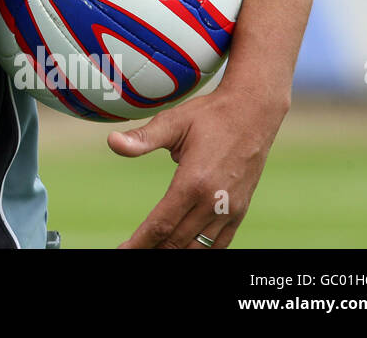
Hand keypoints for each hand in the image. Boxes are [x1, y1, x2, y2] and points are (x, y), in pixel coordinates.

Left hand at [107, 84, 287, 248]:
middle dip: (152, 251)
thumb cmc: (210, 115)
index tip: (123, 250)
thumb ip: (142, 138)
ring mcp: (230, 209)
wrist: (254, 112)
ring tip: (152, 252)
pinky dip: (201, 251)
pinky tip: (184, 250)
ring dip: (175, 253)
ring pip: (198, 247)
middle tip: (131, 254)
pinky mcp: (240, 210)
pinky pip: (220, 243)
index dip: (140, 242)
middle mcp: (213, 201)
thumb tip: (112, 142)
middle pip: (177, 241)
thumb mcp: (173, 121)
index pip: (161, 224)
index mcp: (194, 182)